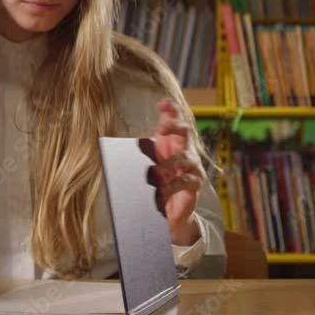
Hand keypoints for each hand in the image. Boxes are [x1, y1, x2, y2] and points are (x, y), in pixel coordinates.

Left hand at [151, 98, 203, 246]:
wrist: (167, 209)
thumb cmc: (156, 181)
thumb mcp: (144, 164)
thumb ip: (138, 151)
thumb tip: (119, 144)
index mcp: (171, 141)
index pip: (175, 119)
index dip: (171, 109)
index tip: (162, 104)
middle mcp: (185, 149)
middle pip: (186, 130)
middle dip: (174, 126)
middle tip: (162, 129)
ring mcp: (192, 166)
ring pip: (186, 157)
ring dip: (168, 164)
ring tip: (154, 174)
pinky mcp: (194, 184)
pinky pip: (187, 181)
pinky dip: (173, 185)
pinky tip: (162, 190)